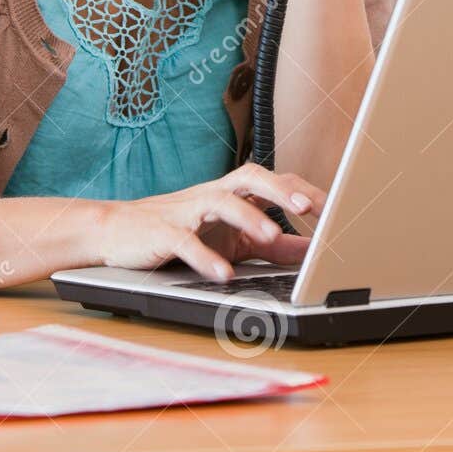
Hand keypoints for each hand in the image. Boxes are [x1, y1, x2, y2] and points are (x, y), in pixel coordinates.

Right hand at [96, 164, 326, 281]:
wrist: (115, 232)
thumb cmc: (179, 231)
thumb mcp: (232, 239)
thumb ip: (272, 244)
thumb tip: (314, 249)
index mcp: (232, 194)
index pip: (274, 181)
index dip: (304, 190)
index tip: (337, 206)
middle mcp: (212, 195)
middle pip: (250, 177)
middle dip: (281, 189)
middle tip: (310, 206)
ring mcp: (186, 211)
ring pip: (220, 200)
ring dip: (247, 216)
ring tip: (270, 235)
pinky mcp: (162, 232)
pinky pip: (185, 240)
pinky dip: (205, 258)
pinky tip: (223, 274)